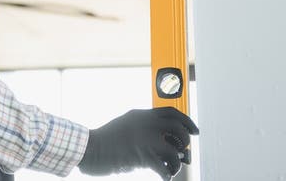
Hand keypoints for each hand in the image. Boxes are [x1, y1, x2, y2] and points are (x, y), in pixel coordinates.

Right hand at [78, 107, 198, 178]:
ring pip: (175, 152)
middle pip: (179, 130)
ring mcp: (145, 139)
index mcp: (142, 114)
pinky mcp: (143, 156)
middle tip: (182, 152)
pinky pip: (165, 168)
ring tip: (170, 168)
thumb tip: (163, 135)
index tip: (195, 131)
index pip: (171, 112)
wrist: (90, 148)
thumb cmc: (106, 139)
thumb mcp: (126, 123)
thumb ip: (143, 125)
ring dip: (176, 163)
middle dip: (185, 143)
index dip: (187, 121)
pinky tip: (164, 177)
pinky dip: (168, 175)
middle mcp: (146, 124)